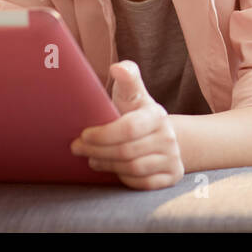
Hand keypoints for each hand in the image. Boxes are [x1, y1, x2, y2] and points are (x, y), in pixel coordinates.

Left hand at [71, 60, 184, 189]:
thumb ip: (127, 78)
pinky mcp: (173, 175)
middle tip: (78, 149)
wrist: (162, 136)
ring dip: (107, 165)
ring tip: (92, 159)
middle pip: (126, 151)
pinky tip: (114, 170)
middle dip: (97, 151)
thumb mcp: (132, 94)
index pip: (128, 128)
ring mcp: (173, 157)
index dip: (102, 134)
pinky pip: (143, 183)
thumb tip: (118, 68)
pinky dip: (125, 178)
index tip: (83, 134)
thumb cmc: (136, 113)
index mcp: (156, 114)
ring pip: (133, 168)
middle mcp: (169, 136)